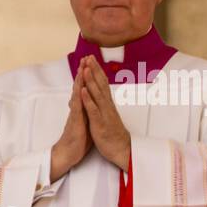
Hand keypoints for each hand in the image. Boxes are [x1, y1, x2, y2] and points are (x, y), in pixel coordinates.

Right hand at [50, 60, 92, 180]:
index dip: (88, 77)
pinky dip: (79, 98)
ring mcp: (76, 114)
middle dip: (83, 73)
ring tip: (82, 67)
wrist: (68, 153)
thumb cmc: (77, 139)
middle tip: (86, 58)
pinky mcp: (75, 122)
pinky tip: (79, 90)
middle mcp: (78, 108)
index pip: (85, 88)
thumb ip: (86, 111)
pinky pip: (77, 109)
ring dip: (80, 80)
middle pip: (80, 87)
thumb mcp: (85, 122)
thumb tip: (89, 103)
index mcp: (82, 108)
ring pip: (77, 94)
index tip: (91, 63)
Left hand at [79, 56, 132, 170]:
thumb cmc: (114, 134)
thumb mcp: (107, 116)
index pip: (102, 84)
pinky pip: (93, 110)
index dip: (97, 71)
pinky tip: (83, 91)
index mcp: (108, 104)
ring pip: (97, 95)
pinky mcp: (100, 124)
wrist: (122, 150)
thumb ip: (103, 104)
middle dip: (94, 70)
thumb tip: (99, 94)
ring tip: (86, 69)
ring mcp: (104, 114)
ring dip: (91, 81)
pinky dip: (88, 100)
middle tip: (89, 57)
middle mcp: (107, 106)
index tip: (91, 59)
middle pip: (101, 85)